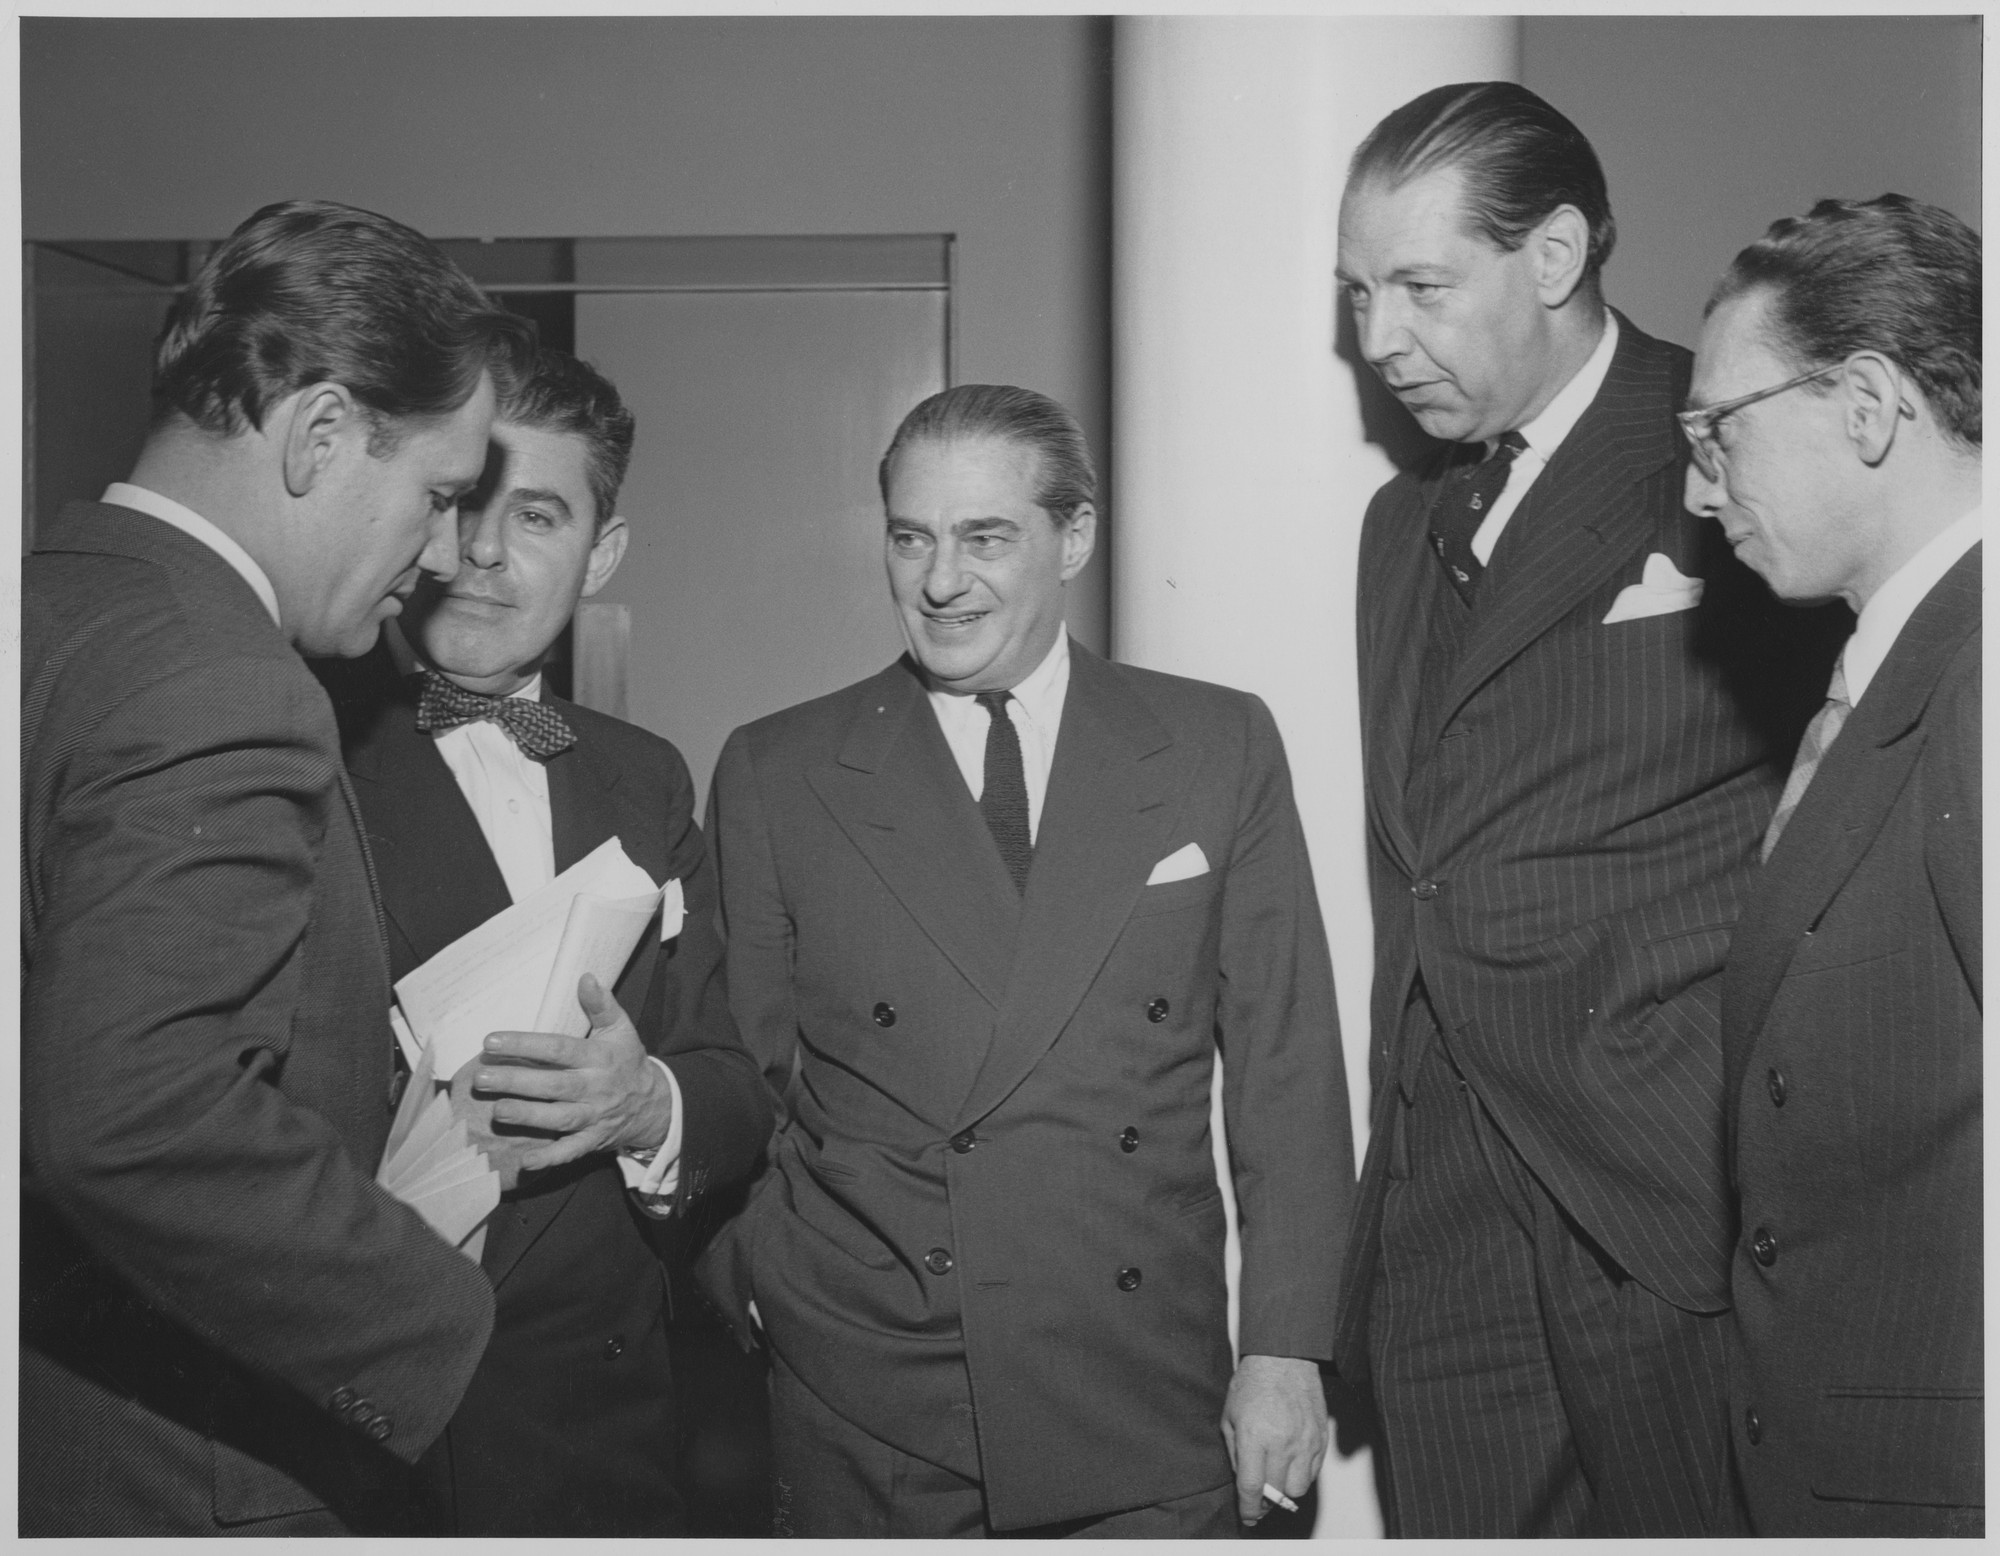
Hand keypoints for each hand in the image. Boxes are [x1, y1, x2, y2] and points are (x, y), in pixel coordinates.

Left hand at [472, 974, 673, 1172]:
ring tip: (497, 1110)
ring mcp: (594, 1116)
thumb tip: (586, 977)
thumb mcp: (621, 1029)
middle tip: (482, 1077)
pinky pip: (571, 1151)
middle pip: (552, 1085)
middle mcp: (595, 1087)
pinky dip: (550, 1158)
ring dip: (528, 1116)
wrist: (655, 1104)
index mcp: (599, 1057)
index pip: (558, 1049)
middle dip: (516, 1081)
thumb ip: (602, 1005)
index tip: (492, 1040)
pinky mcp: (593, 1140)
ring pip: (559, 1117)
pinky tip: (526, 1161)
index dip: (525, 1044)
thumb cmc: (627, 1061)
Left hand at [1221, 1353, 1327, 1525]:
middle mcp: (1282, 1442)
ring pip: (1298, 1489)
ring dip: (1284, 1491)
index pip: (1252, 1487)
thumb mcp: (1229, 1417)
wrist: (1283, 1358)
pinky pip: (1313, 1473)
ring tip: (1276, 1480)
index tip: (1248, 1516)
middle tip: (1259, 1498)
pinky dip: (1301, 1477)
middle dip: (1265, 1502)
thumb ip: (1235, 1453)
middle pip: (1276, 1492)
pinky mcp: (1320, 1438)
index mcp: (1254, 1436)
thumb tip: (1243, 1481)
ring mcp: (1304, 1441)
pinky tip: (1290, 1466)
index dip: (1249, 1508)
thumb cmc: (1253, 1383)